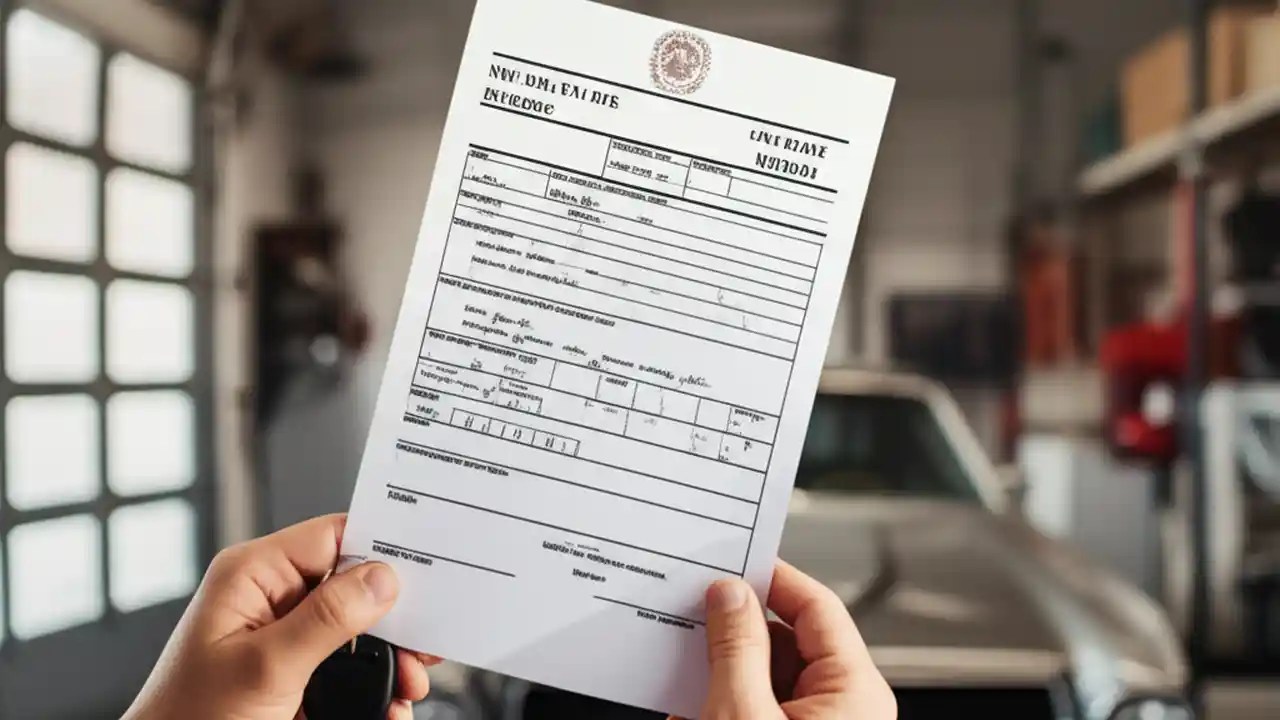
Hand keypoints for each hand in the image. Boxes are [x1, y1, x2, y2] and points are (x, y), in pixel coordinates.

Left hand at [123, 514, 439, 719]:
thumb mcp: (266, 667)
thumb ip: (327, 619)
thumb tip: (381, 578)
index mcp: (252, 575)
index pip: (332, 535)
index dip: (381, 547)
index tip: (426, 566)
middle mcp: (269, 598)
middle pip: (352, 583)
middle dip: (393, 616)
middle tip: (425, 642)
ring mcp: (282, 637)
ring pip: (357, 629)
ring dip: (389, 657)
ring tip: (409, 684)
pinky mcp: (293, 672)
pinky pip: (347, 665)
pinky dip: (374, 685)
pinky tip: (389, 704)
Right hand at [688, 561, 895, 718]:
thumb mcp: (742, 716)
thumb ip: (736, 649)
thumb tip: (730, 596)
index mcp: (855, 691)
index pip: (816, 606)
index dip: (772, 578)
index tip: (730, 564)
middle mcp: (846, 708)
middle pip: (785, 642)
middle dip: (732, 638)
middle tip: (690, 623)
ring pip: (766, 679)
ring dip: (720, 680)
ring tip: (683, 687)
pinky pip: (760, 708)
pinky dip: (724, 707)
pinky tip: (689, 712)